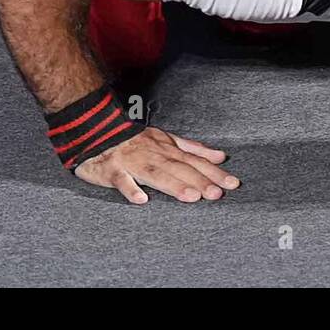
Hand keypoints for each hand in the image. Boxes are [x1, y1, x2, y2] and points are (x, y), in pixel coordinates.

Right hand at [75, 127, 239, 203]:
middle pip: (180, 169)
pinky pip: (121, 180)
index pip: (195, 161)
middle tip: (218, 194)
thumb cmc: (135, 139)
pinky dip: (130, 189)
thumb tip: (220, 156)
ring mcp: (132, 162)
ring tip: (191, 197)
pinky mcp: (111, 170)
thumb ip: (193, 149)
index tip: (233, 184)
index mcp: (167, 149)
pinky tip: (141, 199)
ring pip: (155, 174)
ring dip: (173, 185)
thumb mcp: (167, 140)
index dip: (214, 172)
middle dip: (199, 181)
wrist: (97, 129)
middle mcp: (154, 155)